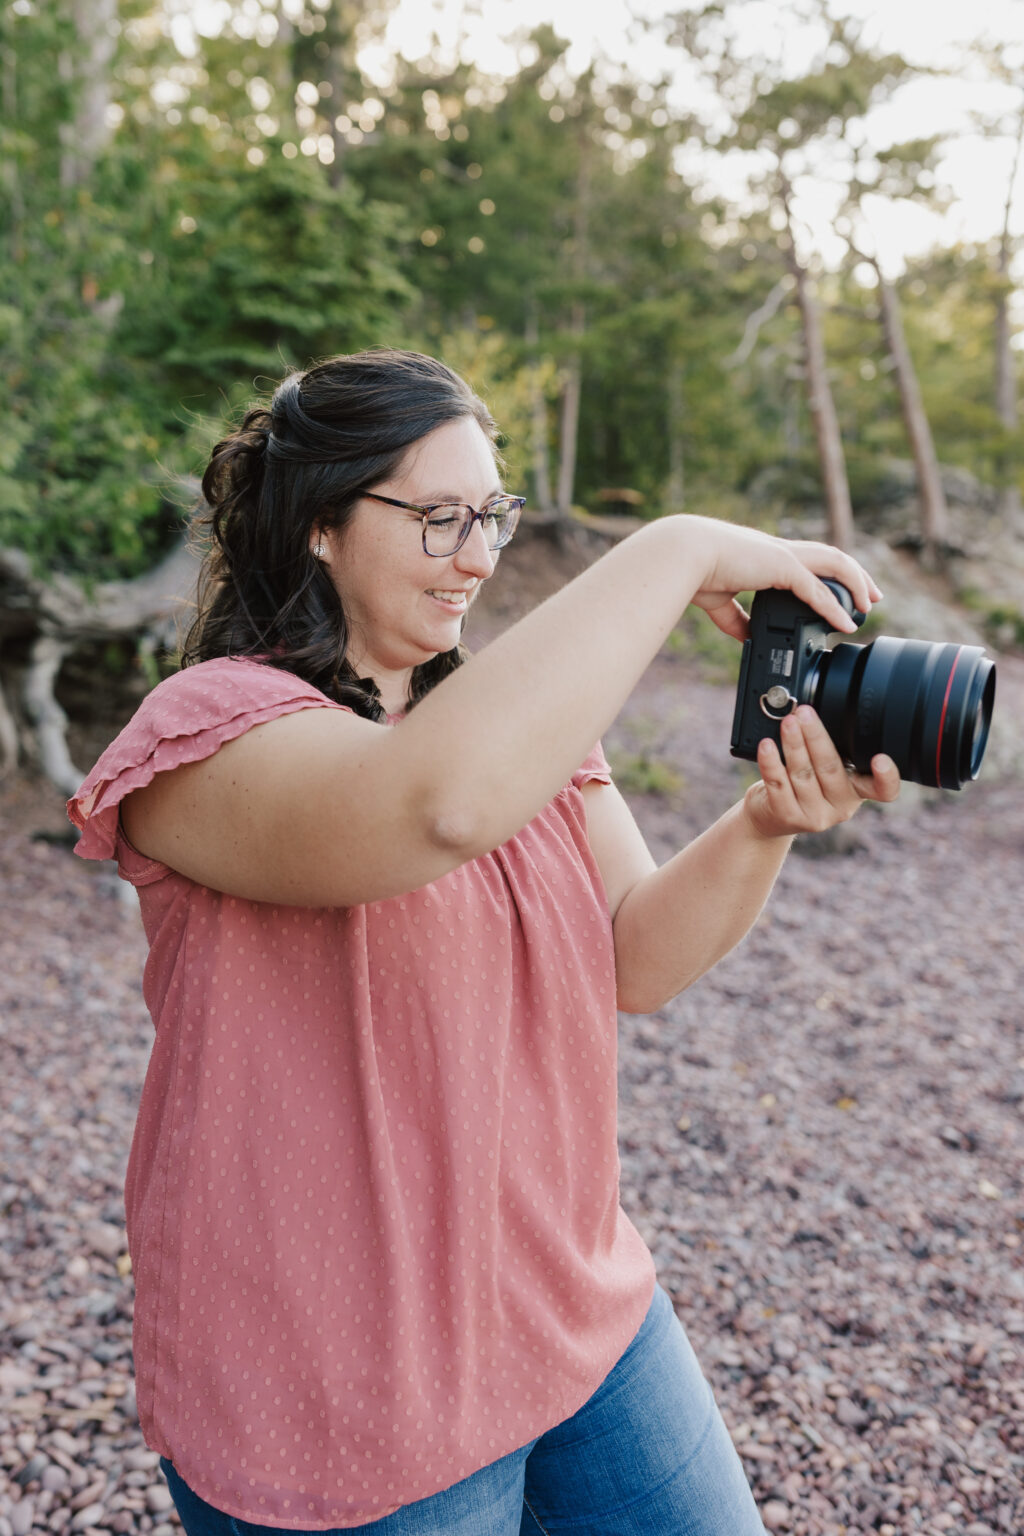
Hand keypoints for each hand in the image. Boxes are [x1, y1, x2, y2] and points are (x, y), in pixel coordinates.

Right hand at [681, 518, 882, 640]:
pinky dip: (835, 608)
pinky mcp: (782, 567)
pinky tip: (847, 623)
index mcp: (768, 557)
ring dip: (857, 584)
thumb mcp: (718, 598)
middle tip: (873, 596)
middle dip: (857, 575)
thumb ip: (735, 618)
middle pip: (832, 558)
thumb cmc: (693, 572)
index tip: (843, 593)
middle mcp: (781, 551)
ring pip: (836, 564)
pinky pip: (818, 591)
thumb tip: (746, 637)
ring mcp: (784, 557)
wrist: (684, 555)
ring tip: (870, 604)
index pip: (810, 561)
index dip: (830, 576)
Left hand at [743, 706, 900, 839]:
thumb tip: (815, 713)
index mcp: (857, 792)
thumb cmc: (801, 788)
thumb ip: (831, 752)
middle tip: (806, 713)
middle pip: (830, 768)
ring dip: (794, 744)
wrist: (771, 818)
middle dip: (816, 737)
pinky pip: (778, 783)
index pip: (883, 790)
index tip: (881, 759)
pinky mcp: (787, 816)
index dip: (887, 776)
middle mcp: (841, 807)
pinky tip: (767, 745)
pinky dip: (771, 761)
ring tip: (788, 722)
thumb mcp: (825, 774)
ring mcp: (814, 815)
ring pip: (803, 773)